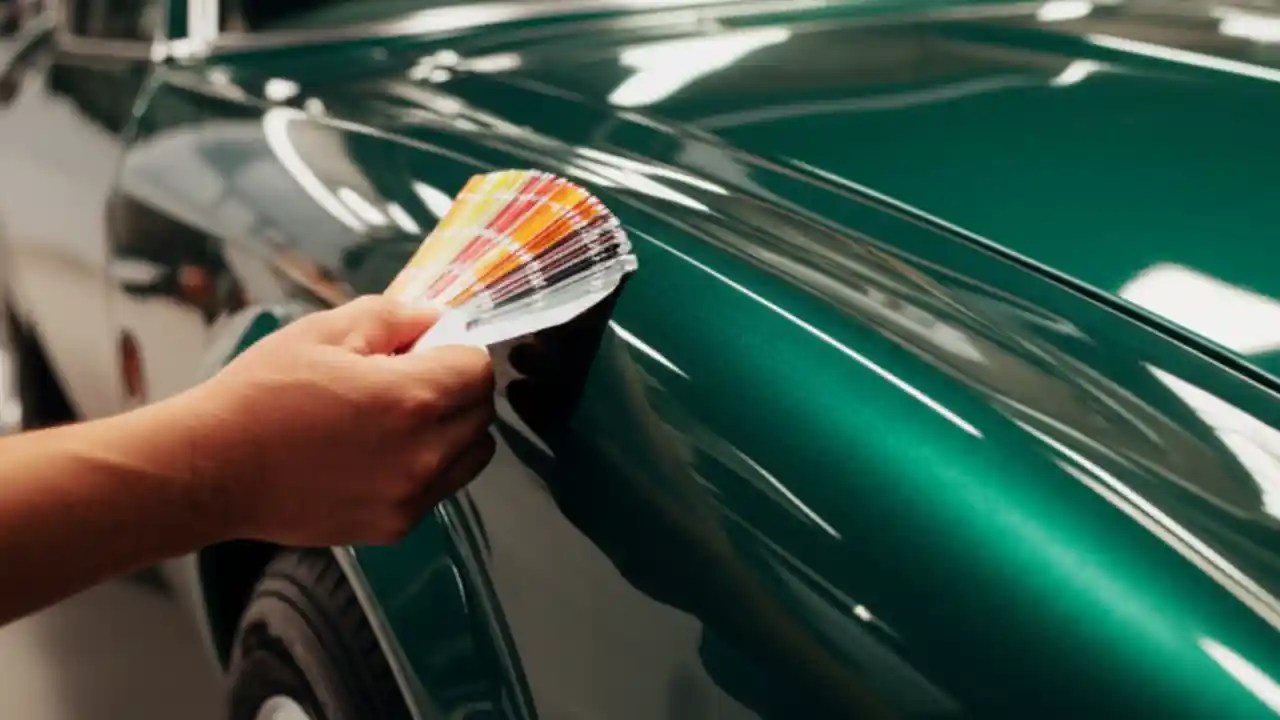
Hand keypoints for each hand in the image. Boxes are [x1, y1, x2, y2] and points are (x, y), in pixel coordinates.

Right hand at [187, 296, 495, 545]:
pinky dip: (426, 468)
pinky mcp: (394, 527)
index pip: (479, 370)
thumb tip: (435, 319)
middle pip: (482, 414)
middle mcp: (424, 454)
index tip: (428, 350)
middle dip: (458, 390)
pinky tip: (377, 453)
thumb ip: (394, 317)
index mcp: (411, 398)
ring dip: (452, 432)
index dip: (457, 351)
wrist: (212, 469)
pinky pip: (438, 489)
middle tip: (410, 379)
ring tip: (396, 419)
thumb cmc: (262, 394)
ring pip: (471, 456)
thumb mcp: (325, 331)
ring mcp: (412, 497)